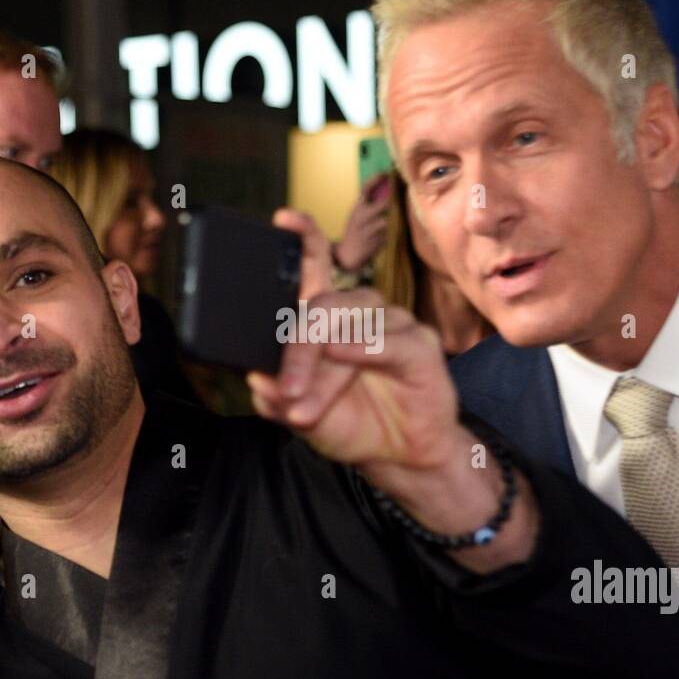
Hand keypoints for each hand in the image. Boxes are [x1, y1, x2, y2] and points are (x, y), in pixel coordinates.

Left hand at [250, 211, 537, 572]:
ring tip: (305, 404)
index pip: (316, 266)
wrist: (398, 459)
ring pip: (350, 326)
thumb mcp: (300, 413)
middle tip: (284, 390)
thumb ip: (276, 395)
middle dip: (296, 350)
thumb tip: (256, 377)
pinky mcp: (421, 347)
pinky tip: (344, 357)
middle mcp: (361, 314)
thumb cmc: (353, 423)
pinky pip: (389, 338)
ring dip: (323, 369)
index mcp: (329, 320)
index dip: (303, 238)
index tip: (282, 219)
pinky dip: (362, 348)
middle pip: (323, 305)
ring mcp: (394, 326)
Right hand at [333, 173, 390, 272]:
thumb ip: (368, 205)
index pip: (365, 189)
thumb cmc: (354, 233)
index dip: (375, 179)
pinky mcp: (377, 241)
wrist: (347, 256)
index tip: (385, 173)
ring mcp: (369, 230)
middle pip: (383, 203)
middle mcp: (361, 217)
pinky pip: (388, 233)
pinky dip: (388, 234)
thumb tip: (385, 191)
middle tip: (396, 199)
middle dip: (391, 200)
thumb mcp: (356, 216)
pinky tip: (381, 238)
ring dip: (390, 221)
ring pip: (387, 219)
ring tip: (385, 226)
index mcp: (356, 209)